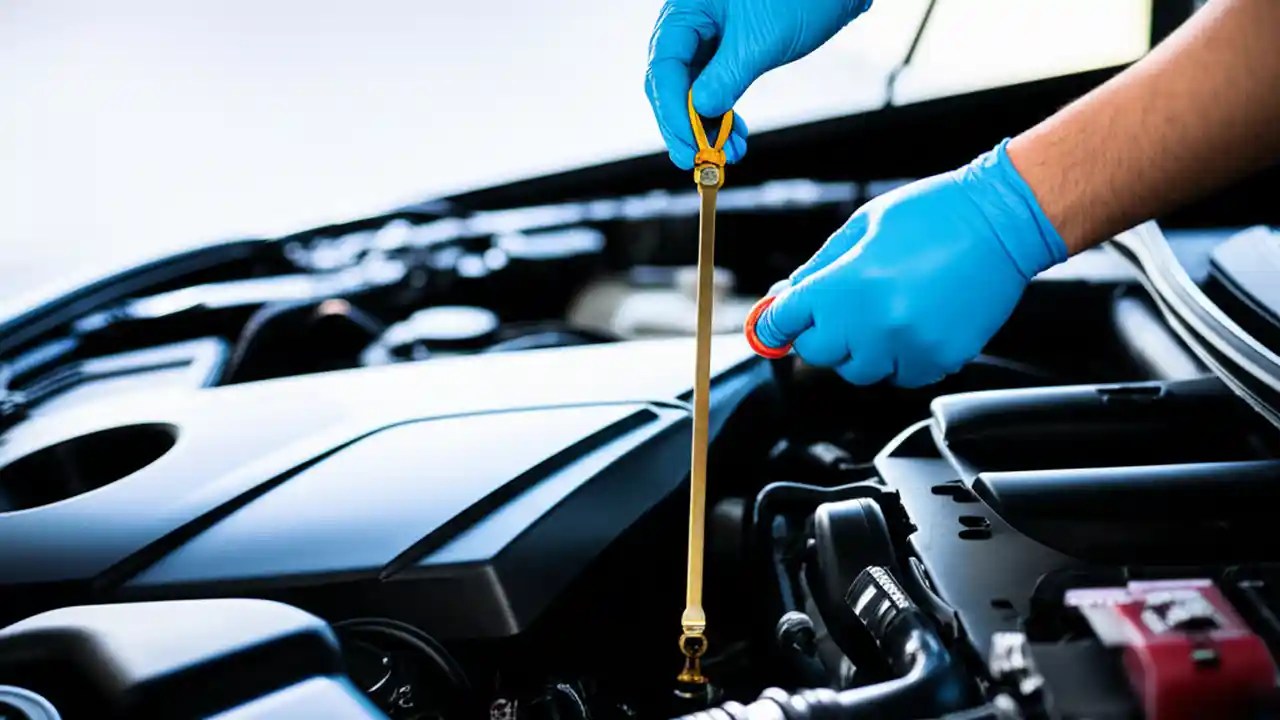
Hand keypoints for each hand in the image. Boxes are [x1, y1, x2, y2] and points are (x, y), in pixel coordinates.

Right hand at [645, 0, 872, 168]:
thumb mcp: (760, 41)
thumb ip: (726, 76)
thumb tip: (699, 111)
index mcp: (687, 8)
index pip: (665, 65)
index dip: (672, 109)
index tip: (688, 143)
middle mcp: (690, 22)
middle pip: (669, 82)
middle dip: (683, 124)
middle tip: (695, 159)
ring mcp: (706, 38)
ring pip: (690, 91)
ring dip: (704, 127)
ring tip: (725, 154)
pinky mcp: (724, 52)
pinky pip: (712, 89)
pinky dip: (720, 115)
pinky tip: (733, 137)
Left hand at [754, 140, 1068, 386]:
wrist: (1002, 220)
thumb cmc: (935, 213)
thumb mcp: (861, 226)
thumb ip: (819, 267)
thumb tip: (786, 295)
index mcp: (844, 286)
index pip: (784, 323)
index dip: (776, 323)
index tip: (773, 326)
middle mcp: (872, 324)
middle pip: (819, 354)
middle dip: (824, 332)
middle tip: (844, 306)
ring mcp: (908, 347)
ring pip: (860, 370)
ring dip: (863, 348)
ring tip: (887, 310)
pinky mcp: (939, 360)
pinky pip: (902, 375)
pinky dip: (901, 357)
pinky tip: (914, 322)